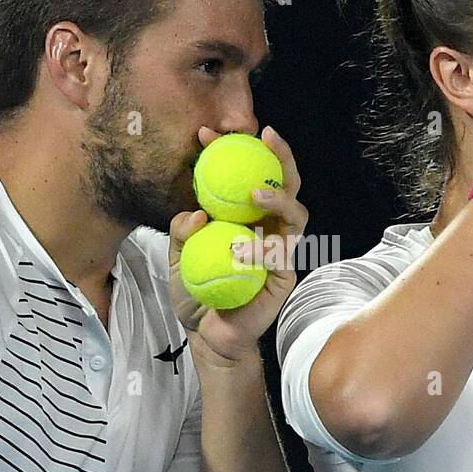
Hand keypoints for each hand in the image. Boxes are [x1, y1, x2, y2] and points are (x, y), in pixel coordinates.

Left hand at [167, 125, 308, 363]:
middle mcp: (268, 227)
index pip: (245, 175)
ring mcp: (280, 250)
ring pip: (296, 213)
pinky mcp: (285, 275)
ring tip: (256, 194)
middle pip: (285, 183)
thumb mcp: (176, 258)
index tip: (205, 135)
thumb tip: (196, 212)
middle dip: (280, 155)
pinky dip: (261, 248)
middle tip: (264, 135)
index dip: (230, 151)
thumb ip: (180, 232)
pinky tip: (242, 247)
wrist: (209, 336)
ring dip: (280, 198)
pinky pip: (280, 255)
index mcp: (244, 217)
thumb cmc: (196, 293)